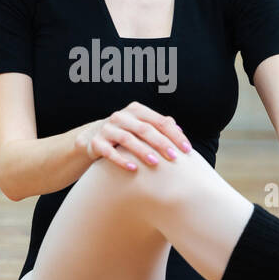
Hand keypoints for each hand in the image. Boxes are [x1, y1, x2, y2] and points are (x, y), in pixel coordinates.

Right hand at [76, 102, 192, 170]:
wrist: (92, 138)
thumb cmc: (125, 133)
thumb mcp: (141, 126)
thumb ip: (159, 126)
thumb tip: (179, 131)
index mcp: (136, 110)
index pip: (160, 121)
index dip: (174, 135)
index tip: (187, 150)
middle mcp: (121, 116)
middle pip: (145, 129)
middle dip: (161, 143)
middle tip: (174, 157)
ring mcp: (107, 129)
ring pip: (127, 139)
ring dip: (142, 151)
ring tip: (155, 163)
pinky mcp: (96, 142)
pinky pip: (109, 151)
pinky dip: (121, 160)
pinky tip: (132, 169)